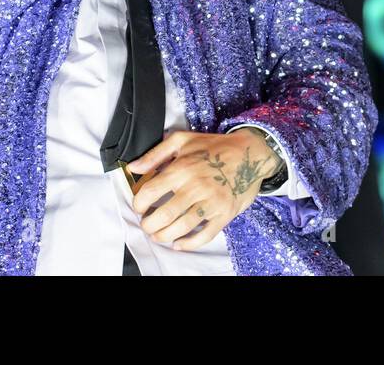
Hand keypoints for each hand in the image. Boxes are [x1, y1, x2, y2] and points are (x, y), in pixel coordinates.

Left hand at [125, 129, 282, 251]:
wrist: (250, 152)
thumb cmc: (214, 146)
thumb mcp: (182, 140)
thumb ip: (155, 154)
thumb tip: (133, 168)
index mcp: (182, 168)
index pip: (151, 191)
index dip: (139, 203)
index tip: (139, 207)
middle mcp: (196, 186)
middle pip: (164, 214)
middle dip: (149, 224)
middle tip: (146, 225)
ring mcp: (212, 201)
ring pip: (182, 227)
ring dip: (165, 235)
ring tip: (158, 235)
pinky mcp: (225, 213)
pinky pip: (205, 234)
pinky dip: (189, 244)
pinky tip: (179, 244)